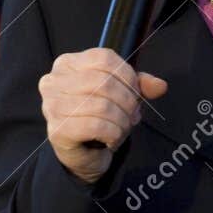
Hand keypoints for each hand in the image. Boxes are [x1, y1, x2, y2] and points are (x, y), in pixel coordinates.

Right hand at [39, 46, 167, 183]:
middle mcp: (54, 81)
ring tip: (122, 128)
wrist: (82, 153)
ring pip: (102, 106)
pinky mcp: (57, 130)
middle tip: (133, 115)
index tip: (136, 93)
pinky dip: (113, 134)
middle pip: (104, 82)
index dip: (128, 76)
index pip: (104, 59)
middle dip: (127, 101)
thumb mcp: (120, 94)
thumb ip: (139, 85)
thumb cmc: (97, 117)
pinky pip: (96, 126)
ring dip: (122, 121)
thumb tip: (160, 85)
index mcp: (67, 64)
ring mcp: (52, 106)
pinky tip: (112, 139)